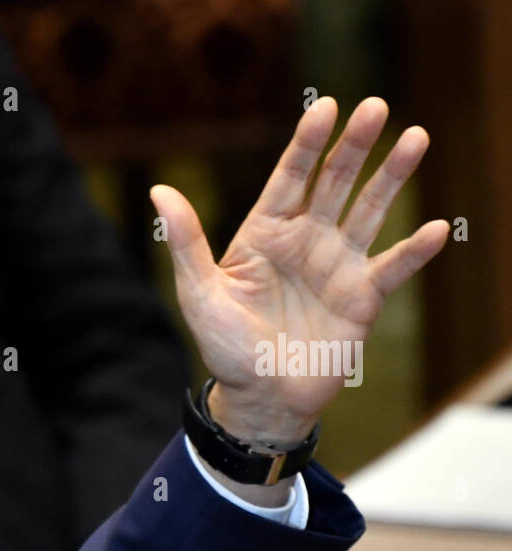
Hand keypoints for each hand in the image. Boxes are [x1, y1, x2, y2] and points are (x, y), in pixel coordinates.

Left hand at [150, 97, 448, 446]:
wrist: (261, 399)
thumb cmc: (225, 347)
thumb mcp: (199, 294)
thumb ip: (186, 242)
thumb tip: (159, 190)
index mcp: (265, 234)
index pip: (290, 177)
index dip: (307, 143)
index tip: (324, 107)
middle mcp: (306, 241)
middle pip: (336, 182)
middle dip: (355, 145)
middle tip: (375, 107)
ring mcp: (337, 266)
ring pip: (370, 210)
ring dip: (393, 176)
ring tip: (416, 137)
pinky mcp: (363, 297)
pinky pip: (394, 267)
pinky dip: (415, 249)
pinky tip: (436, 227)